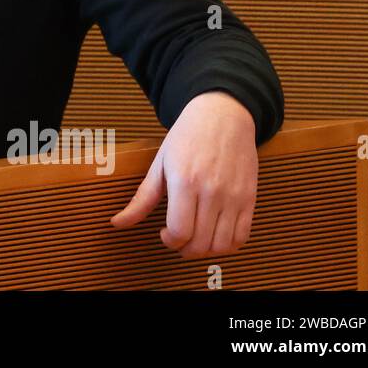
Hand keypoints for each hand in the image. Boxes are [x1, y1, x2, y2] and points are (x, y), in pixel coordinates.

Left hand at [110, 90, 258, 258]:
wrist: (223, 116)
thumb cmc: (187, 137)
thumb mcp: (159, 164)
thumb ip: (141, 198)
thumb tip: (117, 223)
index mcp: (185, 182)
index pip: (179, 231)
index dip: (169, 241)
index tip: (164, 234)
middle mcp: (212, 192)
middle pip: (201, 242)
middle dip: (185, 249)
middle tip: (177, 241)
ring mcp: (234, 196)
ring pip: (222, 245)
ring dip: (206, 251)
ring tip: (195, 241)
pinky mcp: (250, 198)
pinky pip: (242, 236)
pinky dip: (228, 246)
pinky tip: (215, 237)